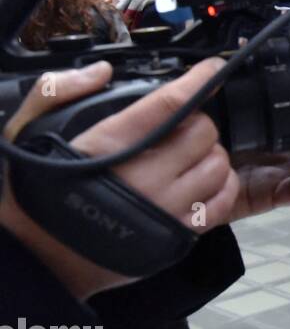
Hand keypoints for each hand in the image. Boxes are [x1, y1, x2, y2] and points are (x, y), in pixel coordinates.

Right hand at [0, 58, 237, 299]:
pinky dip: (222, 187)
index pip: (170, 104)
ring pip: (219, 167)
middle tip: (182, 128)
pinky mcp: (177, 235)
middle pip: (203, 134)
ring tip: (190, 157)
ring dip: (211, 155)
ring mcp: (164, 209)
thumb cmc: (37, 192)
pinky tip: (205, 182)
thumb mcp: (27, 131)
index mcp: (110, 146)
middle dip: (198, 124)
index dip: (198, 82)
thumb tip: (102, 71)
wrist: (37, 258)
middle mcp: (144, 177)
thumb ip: (60, 91)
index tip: (211, 71)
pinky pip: (222, 204)